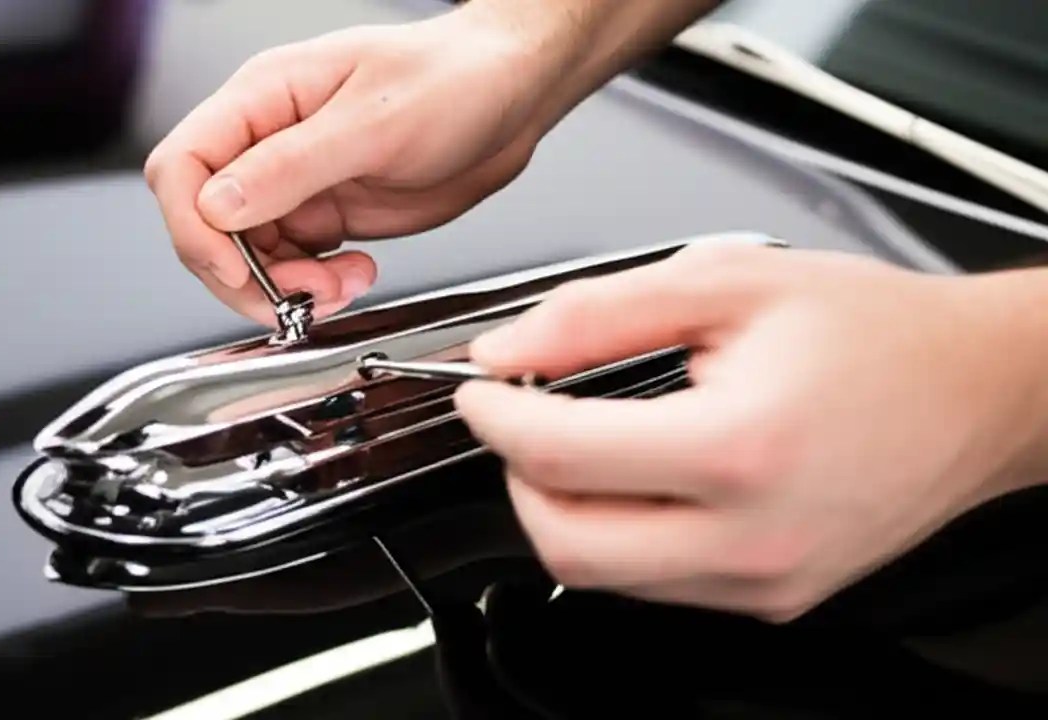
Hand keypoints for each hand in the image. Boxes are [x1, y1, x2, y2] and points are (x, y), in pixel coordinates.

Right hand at [143, 5, 574, 326]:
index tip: (236, 271)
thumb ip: (290, 167)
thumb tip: (217, 206)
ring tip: (339, 285)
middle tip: (299, 295)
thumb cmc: (456, 79)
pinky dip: (314, 285)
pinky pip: (291, 263)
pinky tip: (354, 275)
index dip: (194, 228)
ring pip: (248, 254)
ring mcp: (296, 180)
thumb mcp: (374, 124)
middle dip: (243, 274)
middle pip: (204, 223)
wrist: (512, 96)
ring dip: (283, 287)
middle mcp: (269, 141)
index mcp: (264, 98)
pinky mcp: (326, 212)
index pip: (183, 166)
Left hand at [453, 241, 1047, 622]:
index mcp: (738, 450)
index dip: (495, 418)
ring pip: (604, 576)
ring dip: (565, 511)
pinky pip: (656, 585)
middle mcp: (751, 539)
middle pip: (564, 544)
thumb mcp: (727, 285)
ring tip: (583, 442)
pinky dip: (620, 536)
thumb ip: (599, 314)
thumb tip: (510, 347)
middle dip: (517, 479)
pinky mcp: (772, 600)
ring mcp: (762, 584)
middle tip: (521, 421)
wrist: (974, 390)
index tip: (482, 391)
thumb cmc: (874, 333)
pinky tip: (639, 480)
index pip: (560, 456)